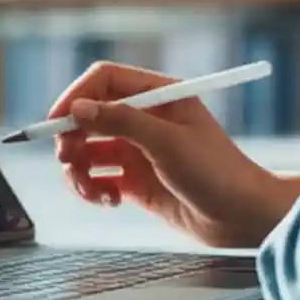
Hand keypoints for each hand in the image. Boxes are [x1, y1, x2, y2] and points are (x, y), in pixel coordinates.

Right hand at [49, 62, 299, 247]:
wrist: (243, 217)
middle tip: (66, 159)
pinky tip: (110, 200)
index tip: (57, 121)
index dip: (76, 96)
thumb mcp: (167, 142)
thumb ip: (121, 122)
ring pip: (89, 151)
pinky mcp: (136, 181)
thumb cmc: (217, 172)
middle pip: (89, 116)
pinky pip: (99, 179)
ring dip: (79, 169)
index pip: (104, 81)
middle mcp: (145, 119)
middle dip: (72, 137)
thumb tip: (78, 109)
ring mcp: (139, 151)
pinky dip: (94, 189)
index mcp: (158, 95)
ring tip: (90, 190)